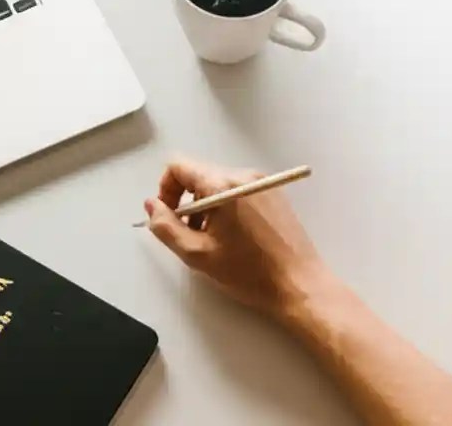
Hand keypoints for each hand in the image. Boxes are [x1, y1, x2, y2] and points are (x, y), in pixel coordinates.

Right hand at [145, 158, 327, 317]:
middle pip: (199, 174)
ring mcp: (262, 182)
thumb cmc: (249, 273)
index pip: (178, 166)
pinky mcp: (274, 193)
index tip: (168, 216)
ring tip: (213, 240)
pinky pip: (238, 190)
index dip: (165, 189)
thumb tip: (152, 206)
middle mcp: (243, 175)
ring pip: (218, 183)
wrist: (300, 285)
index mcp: (222, 185)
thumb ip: (166, 227)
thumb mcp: (197, 254)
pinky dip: (226, 206)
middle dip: (186, 202)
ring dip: (206, 206)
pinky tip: (234, 236)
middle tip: (189, 235)